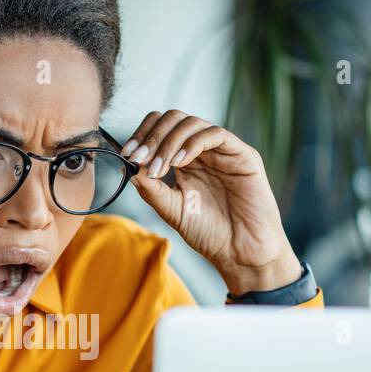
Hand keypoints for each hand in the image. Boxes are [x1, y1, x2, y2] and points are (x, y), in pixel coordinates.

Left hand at [123, 110, 300, 294]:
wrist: (240, 252)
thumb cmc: (210, 234)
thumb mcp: (172, 210)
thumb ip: (151, 189)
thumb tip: (130, 166)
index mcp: (185, 161)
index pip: (160, 129)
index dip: (142, 135)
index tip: (128, 154)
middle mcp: (203, 151)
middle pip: (173, 119)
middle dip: (152, 136)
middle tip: (139, 157)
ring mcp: (223, 151)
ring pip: (192, 123)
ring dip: (169, 142)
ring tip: (160, 167)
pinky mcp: (242, 154)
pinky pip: (215, 134)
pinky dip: (193, 143)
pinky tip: (180, 163)